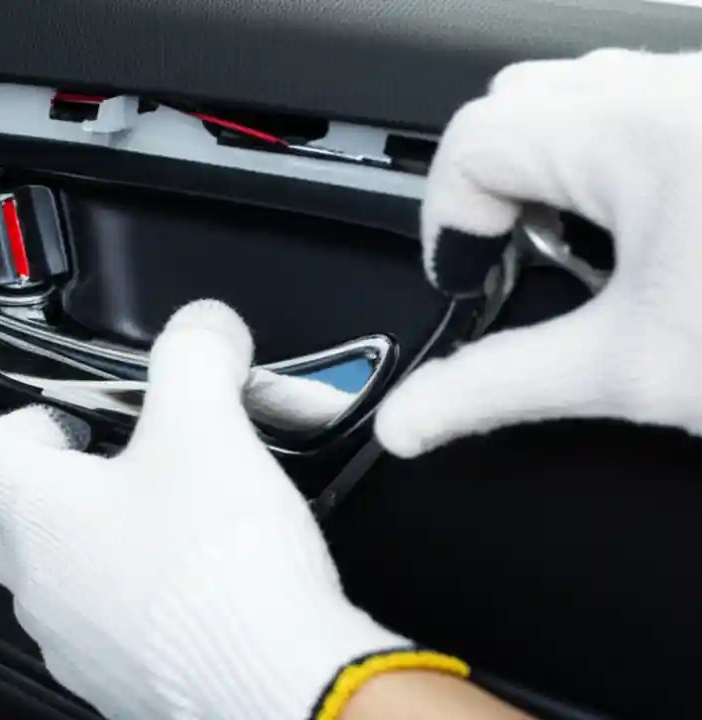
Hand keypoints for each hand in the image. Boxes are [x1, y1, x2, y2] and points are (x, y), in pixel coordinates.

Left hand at [0, 301, 405, 718]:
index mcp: (38, 514)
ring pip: (58, 585)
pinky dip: (137, 609)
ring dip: (99, 552)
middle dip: (61, 490)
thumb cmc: (220, 567)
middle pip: (12, 526)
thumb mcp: (208, 427)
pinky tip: (199, 593)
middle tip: (123, 470)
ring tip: (171, 530)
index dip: (21, 426)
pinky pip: (106, 636)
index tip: (74, 419)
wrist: (272, 683)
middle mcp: (41, 587)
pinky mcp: (120, 687)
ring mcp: (74, 646)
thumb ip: (194, 356)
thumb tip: (202, 325)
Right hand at [376, 48, 701, 457]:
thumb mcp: (638, 371)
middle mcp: (677, 85)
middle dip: (502, 186)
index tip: (475, 280)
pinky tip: (670, 232)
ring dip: (565, 168)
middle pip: (519, 104)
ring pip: (587, 94)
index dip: (448, 220)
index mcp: (635, 132)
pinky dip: (627, 160)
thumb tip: (414, 418)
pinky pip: (653, 103)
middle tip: (537, 265)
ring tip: (609, 252)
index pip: (472, 141)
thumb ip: (501, 388)